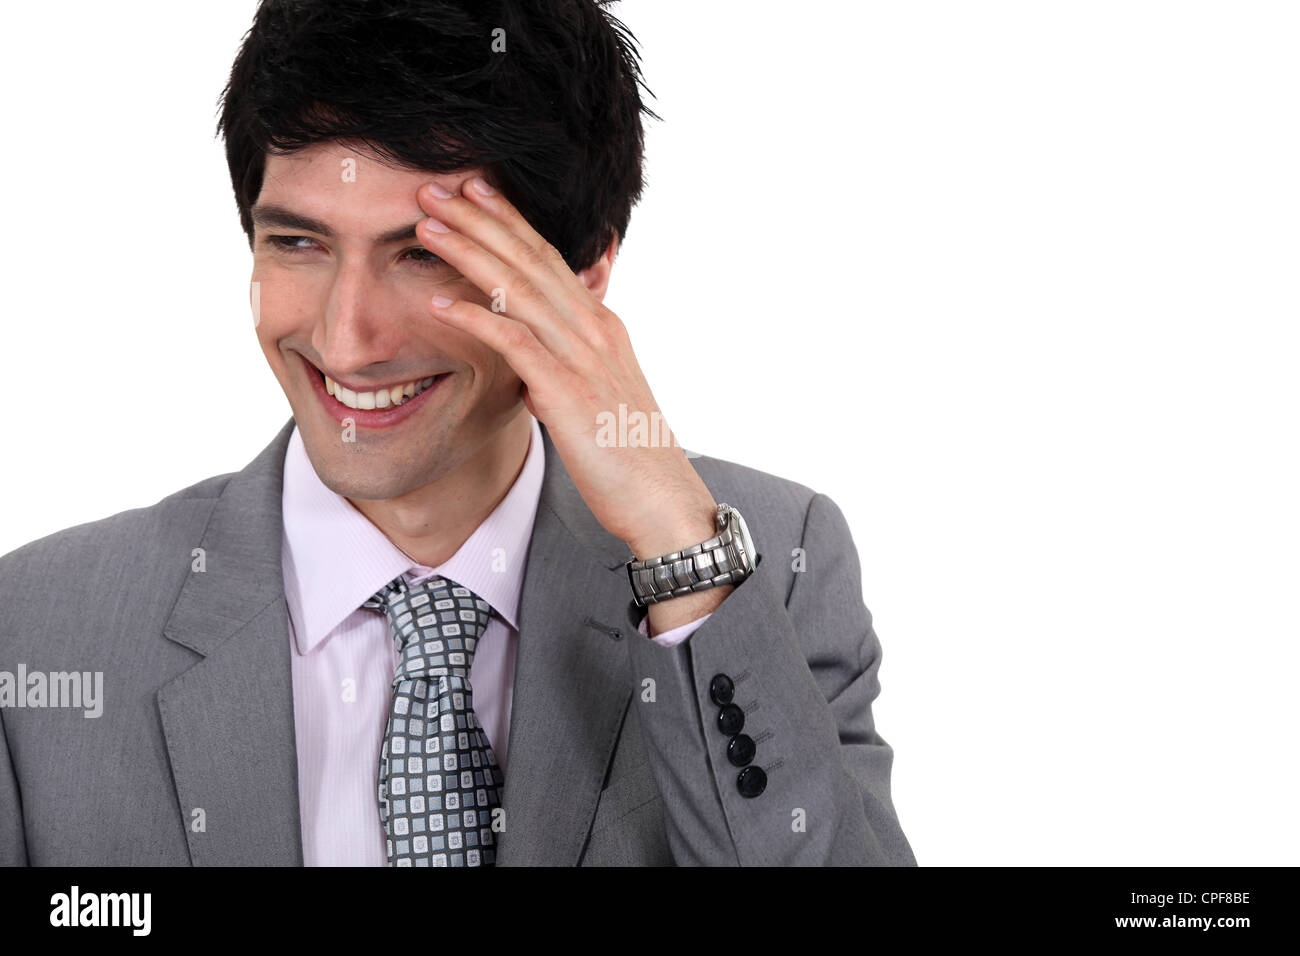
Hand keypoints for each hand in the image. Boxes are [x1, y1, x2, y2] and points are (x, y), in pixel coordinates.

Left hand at [414, 177, 720, 575]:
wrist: (663, 498)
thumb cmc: (629, 454)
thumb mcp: (600, 397)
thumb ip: (566, 371)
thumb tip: (535, 372)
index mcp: (601, 325)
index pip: (549, 259)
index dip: (509, 221)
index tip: (475, 192)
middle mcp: (594, 329)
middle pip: (531, 260)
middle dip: (482, 220)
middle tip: (437, 189)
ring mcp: (584, 358)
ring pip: (520, 290)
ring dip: (471, 254)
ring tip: (428, 227)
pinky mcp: (570, 392)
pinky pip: (517, 345)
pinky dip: (478, 319)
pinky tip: (441, 304)